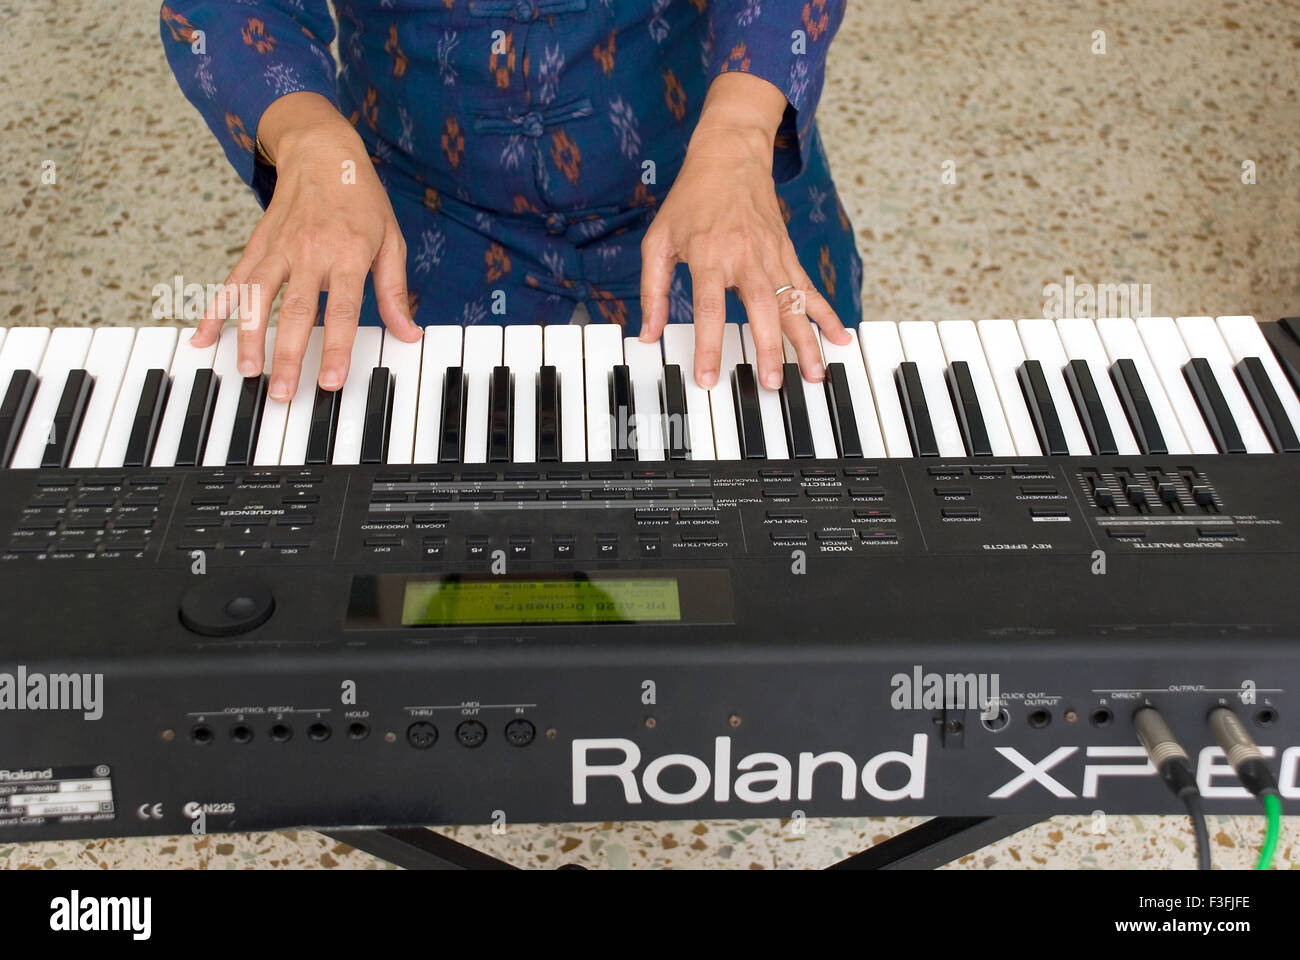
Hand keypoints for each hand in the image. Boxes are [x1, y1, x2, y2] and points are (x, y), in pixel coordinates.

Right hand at [193, 92, 419, 401]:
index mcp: (347, 253)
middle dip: (287, 355)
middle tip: (282, 392)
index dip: (337, 348)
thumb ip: (394, 292)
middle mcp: (309, 252)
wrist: (322, 150)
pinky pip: (233, 281)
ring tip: (246, 371)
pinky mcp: (257, 246)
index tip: (331, 382)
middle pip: (295, 311)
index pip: (342, 309)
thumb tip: (409, 334)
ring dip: (247, 337)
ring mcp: (278, 249)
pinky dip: (215, 310)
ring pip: (256, 297)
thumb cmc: (361, 200)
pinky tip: (203, 337)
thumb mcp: (390, 241)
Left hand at [639, 73, 848, 390]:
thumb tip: (648, 334)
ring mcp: (772, 255)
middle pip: (762, 308)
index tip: (708, 378)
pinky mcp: (787, 253)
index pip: (710, 309)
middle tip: (773, 384)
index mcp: (708, 254)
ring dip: (806, 340)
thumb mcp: (659, 240)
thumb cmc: (690, 199)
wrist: (730, 154)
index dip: (709, 346)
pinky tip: (840, 337)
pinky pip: (808, 288)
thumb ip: (653, 290)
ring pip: (792, 303)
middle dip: (770, 348)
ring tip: (816, 373)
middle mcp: (745, 256)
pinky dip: (825, 313)